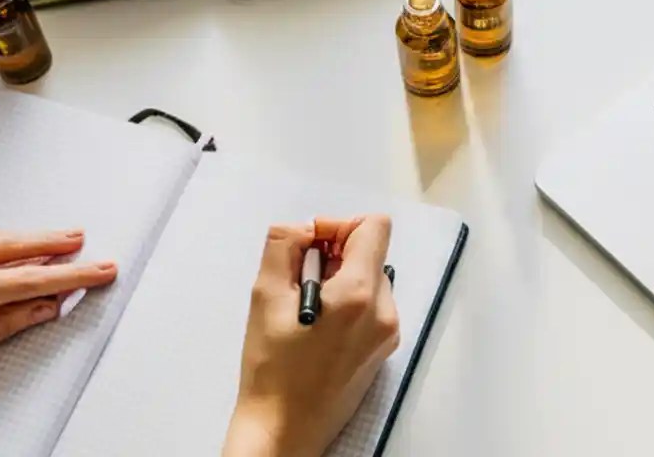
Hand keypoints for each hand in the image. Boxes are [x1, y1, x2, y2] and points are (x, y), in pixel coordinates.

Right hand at [223, 215, 399, 456]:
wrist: (285, 429)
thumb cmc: (272, 370)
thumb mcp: (265, 297)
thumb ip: (284, 246)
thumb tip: (304, 229)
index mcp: (360, 294)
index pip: (374, 226)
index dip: (339, 225)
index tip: (311, 246)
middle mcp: (385, 311)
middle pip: (371, 253)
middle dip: (335, 254)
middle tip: (300, 279)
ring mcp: (389, 332)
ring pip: (371, 279)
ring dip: (340, 279)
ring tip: (307, 308)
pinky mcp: (383, 349)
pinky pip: (372, 306)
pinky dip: (348, 303)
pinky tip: (319, 327)